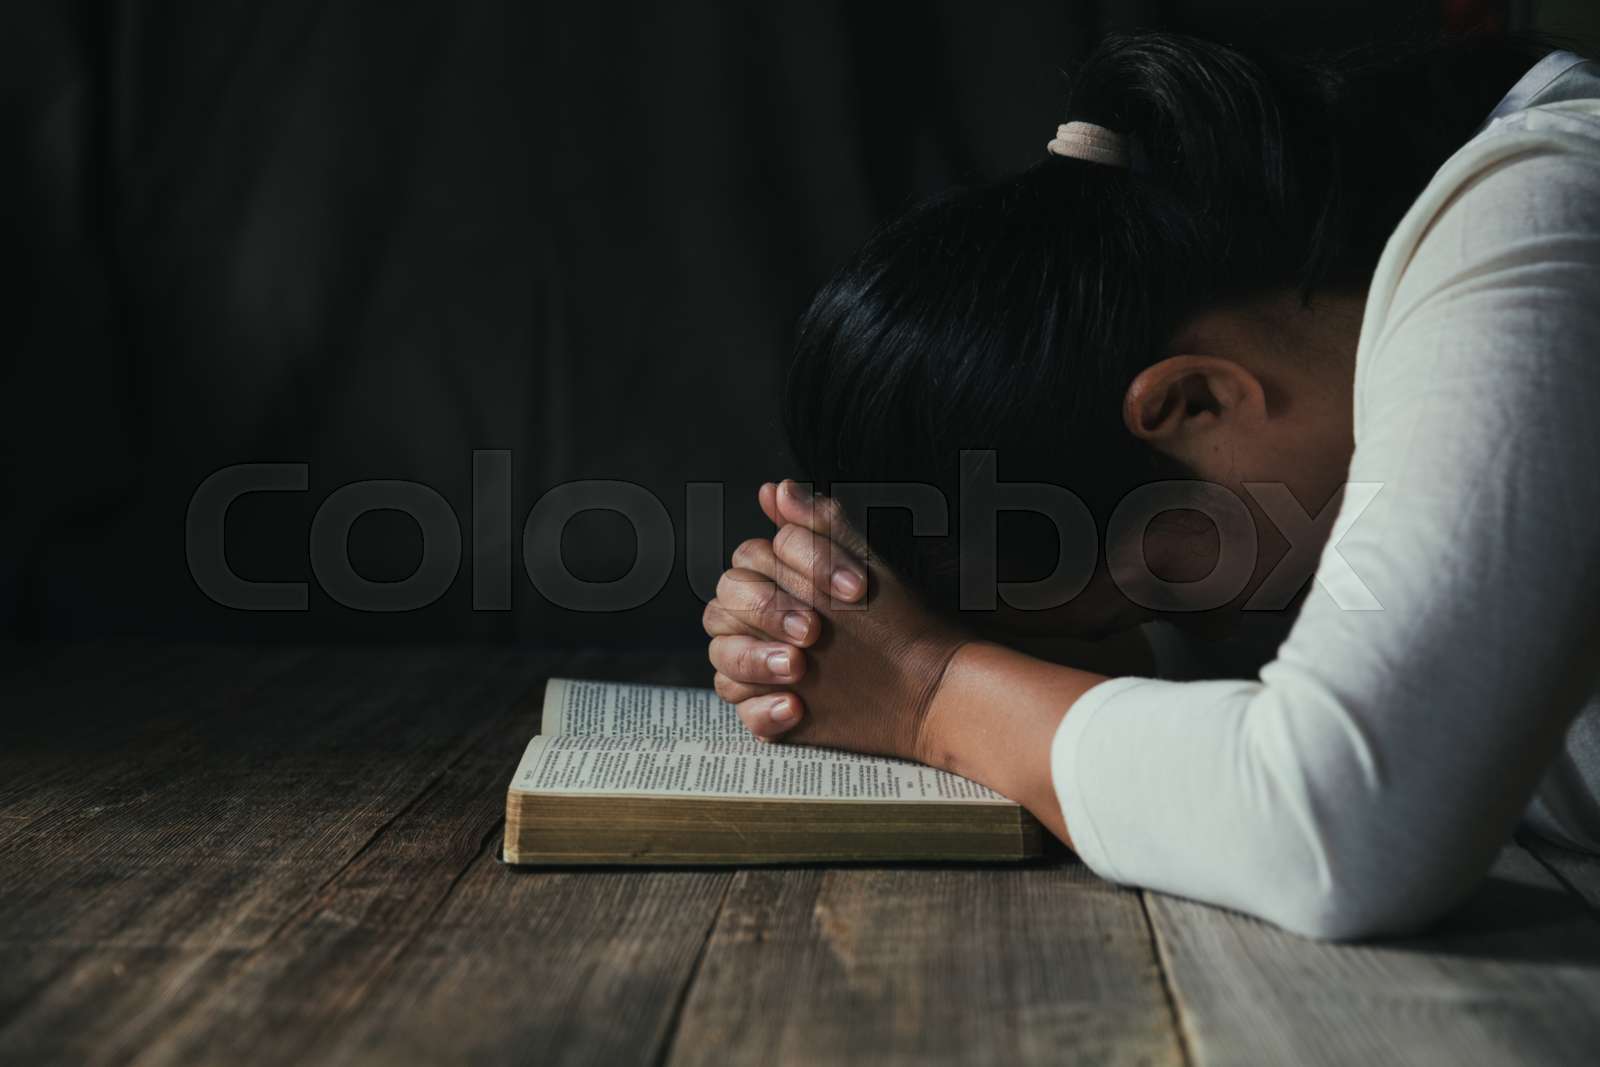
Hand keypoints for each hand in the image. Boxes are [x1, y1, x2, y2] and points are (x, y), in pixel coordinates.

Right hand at [702, 480, 968, 763]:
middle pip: (723, 607)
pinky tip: (796, 707)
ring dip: (755, 662)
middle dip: (767, 614)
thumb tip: (776, 489)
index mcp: (774, 580)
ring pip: (723, 660)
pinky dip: (764, 711)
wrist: (928, 684)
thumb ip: (818, 527)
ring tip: (798, 667)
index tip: (851, 588)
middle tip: (814, 630)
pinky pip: (745, 713)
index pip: (750, 559)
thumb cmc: (895, 620)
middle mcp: (760, 622)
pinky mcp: (771, 712)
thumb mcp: (860, 567)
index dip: (799, 568)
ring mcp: (761, 668)